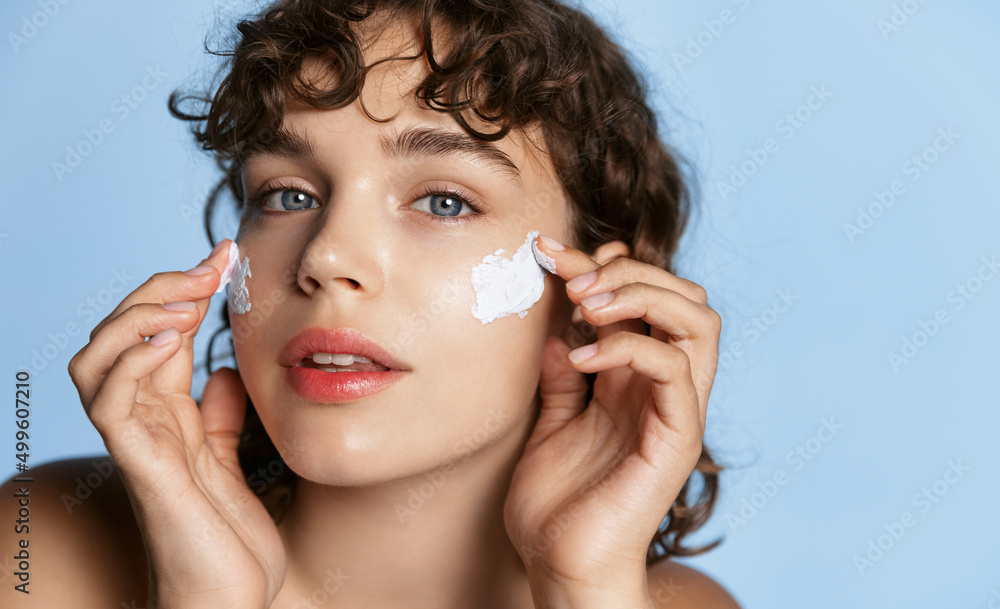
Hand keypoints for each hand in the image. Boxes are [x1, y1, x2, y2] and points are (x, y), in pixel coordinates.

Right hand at [67, 239, 285, 608]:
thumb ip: (219, 415)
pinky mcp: (142, 466)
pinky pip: (110, 403)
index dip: (186, 288)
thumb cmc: (228, 536)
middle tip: (210, 265)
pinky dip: (128, 363)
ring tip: (184, 299)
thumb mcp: (231, 458)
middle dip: (160, 289)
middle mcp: (144, 422)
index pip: (160, 333)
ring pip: (97, 360)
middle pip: (120, 335)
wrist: (229, 599)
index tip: (226, 254)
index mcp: (168, 414)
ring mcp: (137, 443)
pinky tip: (167, 341)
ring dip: (135, 318)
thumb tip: (222, 369)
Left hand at [504, 235, 719, 603]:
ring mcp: (677, 410)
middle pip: (684, 295)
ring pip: (698, 319)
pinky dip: (629, 346)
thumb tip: (558, 330)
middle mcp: (665, 387)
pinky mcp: (677, 437)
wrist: (560, 565)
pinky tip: (582, 358)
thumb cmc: (556, 503)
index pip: (648, 297)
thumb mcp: (551, 421)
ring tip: (585, 304)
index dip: (608, 264)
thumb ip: (561, 375)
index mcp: (637, 379)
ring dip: (640, 295)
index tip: (551, 255)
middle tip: (570, 277)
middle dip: (627, 270)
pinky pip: (673, 367)